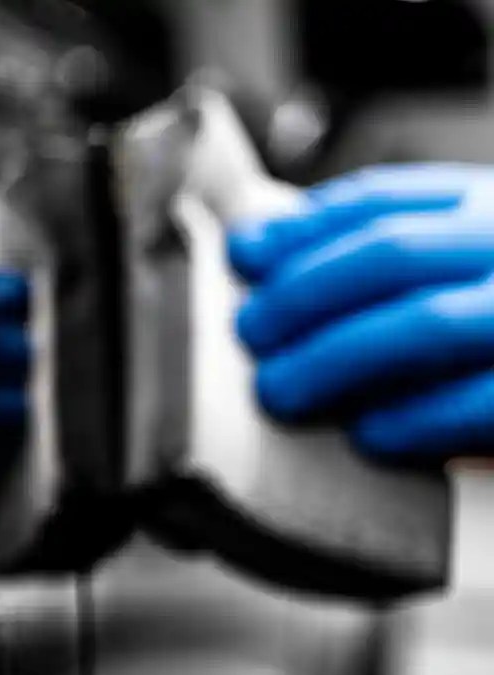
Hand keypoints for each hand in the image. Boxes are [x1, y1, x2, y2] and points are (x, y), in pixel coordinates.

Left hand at [228, 164, 493, 458]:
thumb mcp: (460, 261)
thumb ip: (386, 254)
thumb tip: (255, 248)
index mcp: (487, 205)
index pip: (380, 201)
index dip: (303, 228)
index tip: (242, 255)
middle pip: (391, 255)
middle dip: (305, 293)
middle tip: (250, 334)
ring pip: (426, 321)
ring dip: (337, 357)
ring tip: (279, 391)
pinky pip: (482, 399)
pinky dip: (417, 418)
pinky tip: (369, 436)